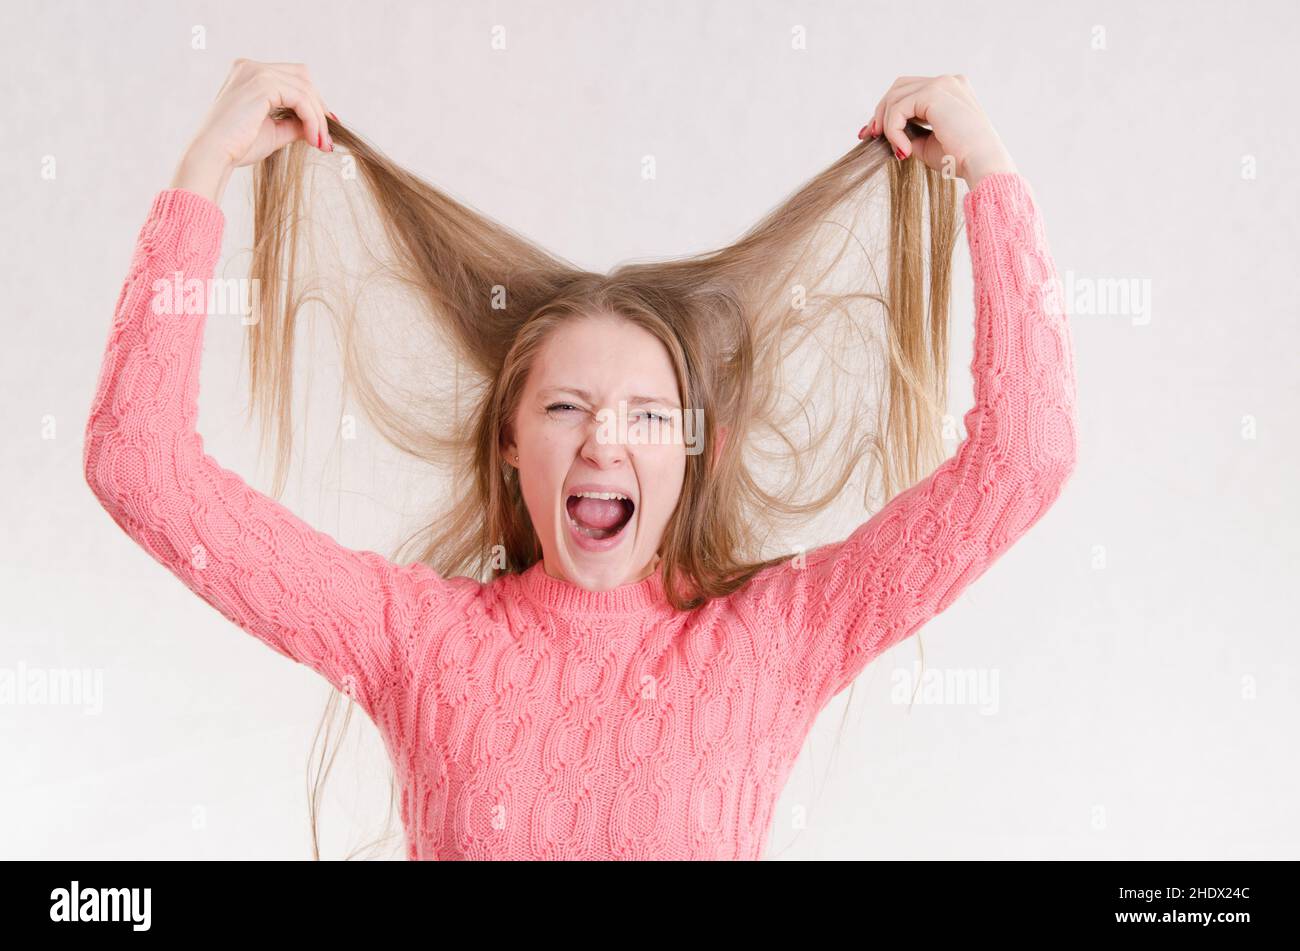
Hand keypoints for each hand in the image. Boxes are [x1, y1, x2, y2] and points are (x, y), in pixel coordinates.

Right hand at [169, 58, 336, 203]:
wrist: (213, 155)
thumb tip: (322, 124)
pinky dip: (312, 119)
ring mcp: (256, 72)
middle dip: (319, 108)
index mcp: (249, 74)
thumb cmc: (238, 147)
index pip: (293, 78)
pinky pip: (301, 99)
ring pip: (305, 89)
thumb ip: (296, 122)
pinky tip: (314, 139)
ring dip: (318, 118)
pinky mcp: (262, 84)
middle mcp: (251, 67)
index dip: (313, 102)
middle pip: (302, 77)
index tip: (324, 129)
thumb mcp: (274, 131)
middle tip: (327, 138)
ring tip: (322, 143)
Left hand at [858, 74, 1016, 188]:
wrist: (982, 165)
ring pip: (895, 97)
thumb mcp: (927, 143)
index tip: (873, 132)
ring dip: (888, 126)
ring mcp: (942, 83)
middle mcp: (948, 81)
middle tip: (870, 136)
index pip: (910, 91)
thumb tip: (881, 129)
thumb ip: (908, 130)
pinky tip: (904, 150)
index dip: (888, 110)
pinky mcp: (935, 92)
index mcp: (950, 89)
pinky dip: (894, 131)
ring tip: (898, 150)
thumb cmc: (959, 159)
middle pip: (899, 87)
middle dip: (881, 112)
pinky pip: (899, 109)